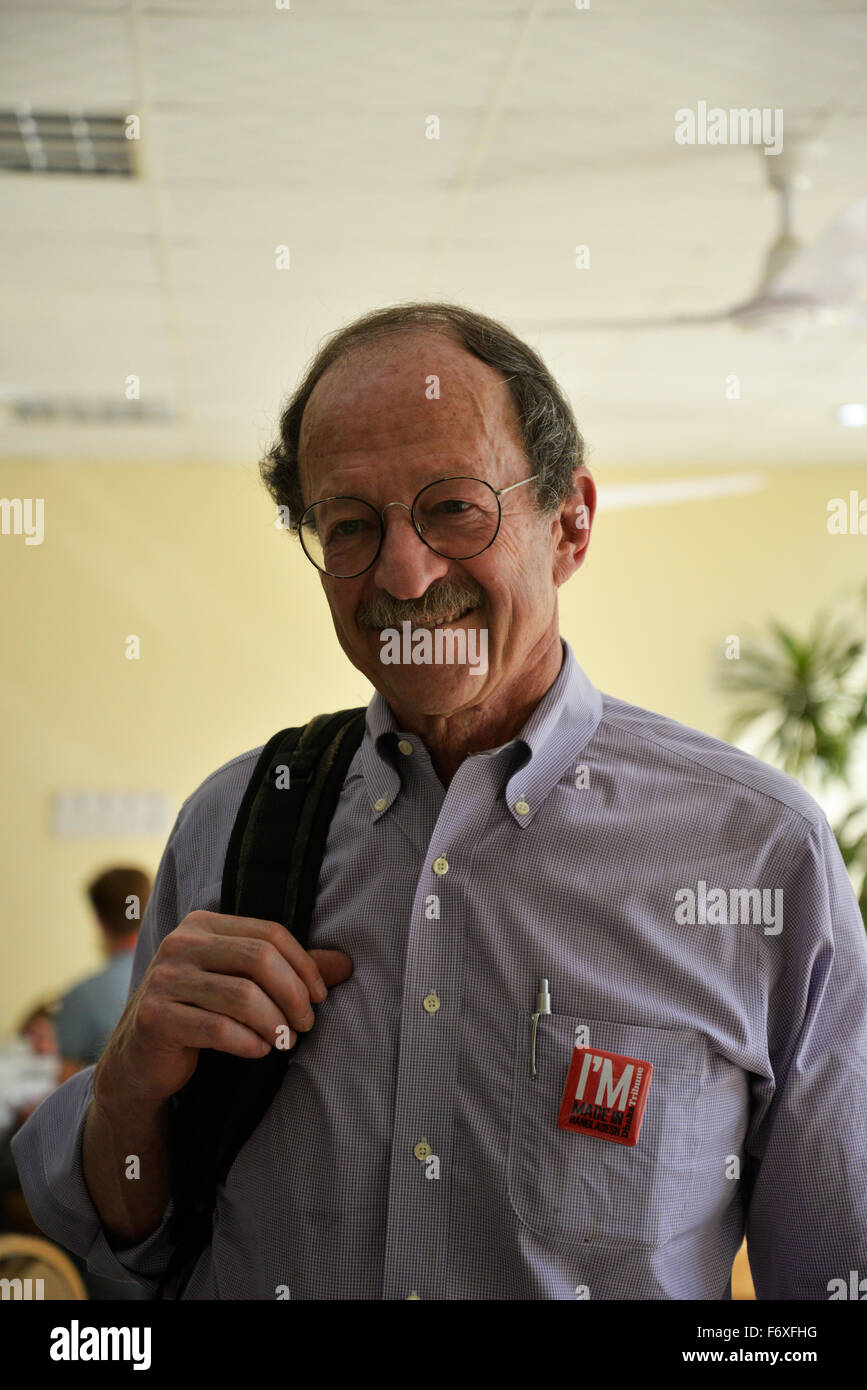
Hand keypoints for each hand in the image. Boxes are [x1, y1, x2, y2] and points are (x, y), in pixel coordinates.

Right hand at [93, 910, 352, 1108]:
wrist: (139, 1058)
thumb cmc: (199, 1014)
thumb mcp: (242, 984)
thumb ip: (290, 971)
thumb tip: (347, 964)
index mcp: (202, 925)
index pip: (269, 933)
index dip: (304, 965)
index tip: (320, 997)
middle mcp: (180, 943)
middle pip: (259, 959)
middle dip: (293, 995)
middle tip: (305, 1024)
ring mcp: (163, 979)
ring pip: (242, 996)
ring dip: (275, 1023)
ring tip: (284, 1041)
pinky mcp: (155, 1017)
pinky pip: (217, 1029)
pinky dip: (248, 1043)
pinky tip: (258, 1051)